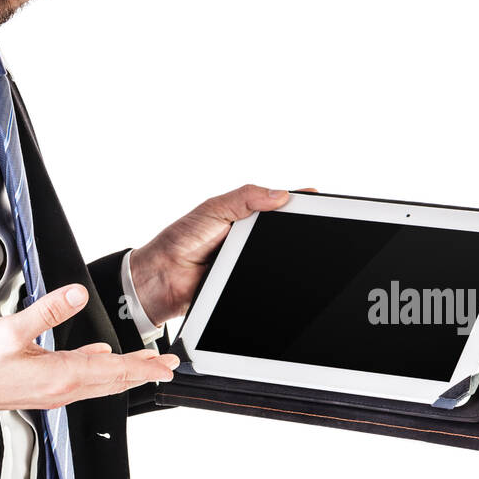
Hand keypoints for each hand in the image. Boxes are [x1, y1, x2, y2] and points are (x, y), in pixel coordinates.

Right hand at [0, 282, 179, 421]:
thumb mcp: (12, 329)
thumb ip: (48, 309)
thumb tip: (77, 294)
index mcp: (59, 376)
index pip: (114, 371)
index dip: (143, 366)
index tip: (166, 365)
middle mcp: (59, 390)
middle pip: (112, 382)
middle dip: (141, 371)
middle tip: (165, 365)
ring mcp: (49, 393)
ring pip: (97, 384)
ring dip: (122, 373)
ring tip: (141, 364)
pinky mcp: (38, 390)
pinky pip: (78, 381)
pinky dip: (95, 370)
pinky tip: (96, 359)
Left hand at [129, 184, 319, 325]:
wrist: (163, 278)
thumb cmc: (181, 239)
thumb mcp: (214, 209)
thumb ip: (245, 198)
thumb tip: (280, 194)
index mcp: (244, 216)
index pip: (277, 206)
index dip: (297, 203)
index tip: (314, 199)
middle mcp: (250, 238)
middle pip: (284, 233)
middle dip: (298, 231)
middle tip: (310, 227)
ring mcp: (250, 262)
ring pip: (280, 258)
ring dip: (287, 257)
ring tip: (289, 250)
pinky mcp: (249, 284)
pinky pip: (269, 282)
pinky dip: (278, 281)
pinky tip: (279, 275)